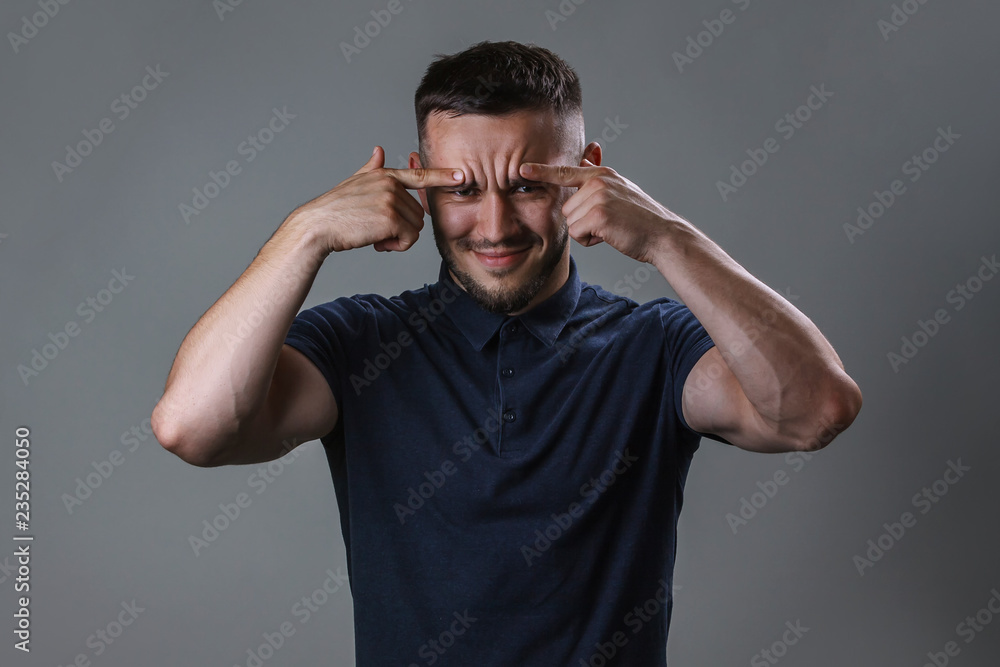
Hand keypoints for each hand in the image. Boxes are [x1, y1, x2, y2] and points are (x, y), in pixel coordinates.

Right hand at [287, 146, 462, 253]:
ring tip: (374, 235)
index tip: (462, 176)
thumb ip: (372, 169)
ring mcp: (391, 199)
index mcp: (385, 175)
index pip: (420, 175)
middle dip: (402, 228)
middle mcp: (391, 184)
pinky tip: (378, 243)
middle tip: (377, 231)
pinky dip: (397, 247)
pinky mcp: (391, 218)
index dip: (443, 176)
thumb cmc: (334, 209)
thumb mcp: (355, 182)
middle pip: (418, 213)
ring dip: (399, 239)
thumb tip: (379, 150)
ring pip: (415, 227)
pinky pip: (409, 239)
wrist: (318, 226)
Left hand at [519, 159, 679, 263]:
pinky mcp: (599, 215)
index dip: (541, 172)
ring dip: (586, 232)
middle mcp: (598, 181)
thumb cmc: (640, 217)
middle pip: (566, 208)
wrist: (663, 235)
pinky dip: (591, 241)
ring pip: (570, 222)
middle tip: (608, 222)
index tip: (522, 169)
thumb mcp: (619, 189)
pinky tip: (609, 236)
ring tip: (610, 228)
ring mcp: (598, 197)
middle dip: (582, 221)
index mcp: (601, 174)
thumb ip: (597, 177)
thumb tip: (584, 163)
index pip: (565, 172)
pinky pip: (578, 233)